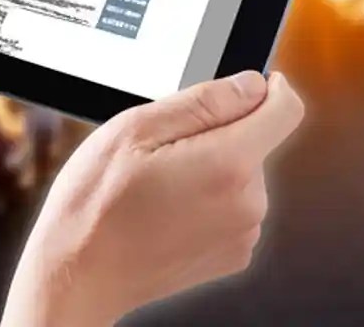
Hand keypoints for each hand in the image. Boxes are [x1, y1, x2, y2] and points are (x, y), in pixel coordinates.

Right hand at [1, 70, 304, 326]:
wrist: (77, 278)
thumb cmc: (94, 205)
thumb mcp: (136, 129)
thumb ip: (204, 101)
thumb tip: (253, 85)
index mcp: (228, 165)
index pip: (286, 110)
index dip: (271, 88)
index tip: (250, 86)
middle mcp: (248, 203)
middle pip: (258, 141)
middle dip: (221, 133)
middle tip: (165, 152)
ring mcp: (244, 233)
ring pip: (244, 174)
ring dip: (213, 168)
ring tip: (159, 187)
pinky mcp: (234, 253)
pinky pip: (235, 206)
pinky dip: (210, 200)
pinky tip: (168, 211)